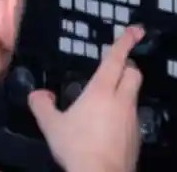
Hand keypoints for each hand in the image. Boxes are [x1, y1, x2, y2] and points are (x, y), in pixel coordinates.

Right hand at [28, 25, 144, 171]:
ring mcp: (132, 119)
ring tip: (103, 103)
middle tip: (115, 68)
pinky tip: (107, 128)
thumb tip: (39, 93)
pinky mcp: (137, 137)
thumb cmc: (76, 146)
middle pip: (134, 74)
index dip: (126, 42)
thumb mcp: (51, 125)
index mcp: (101, 90)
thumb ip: (42, 105)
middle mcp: (121, 100)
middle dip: (128, 67)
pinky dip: (122, 115)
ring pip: (133, 96)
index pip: (117, 60)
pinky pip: (132, 117)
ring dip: (124, 92)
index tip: (136, 30)